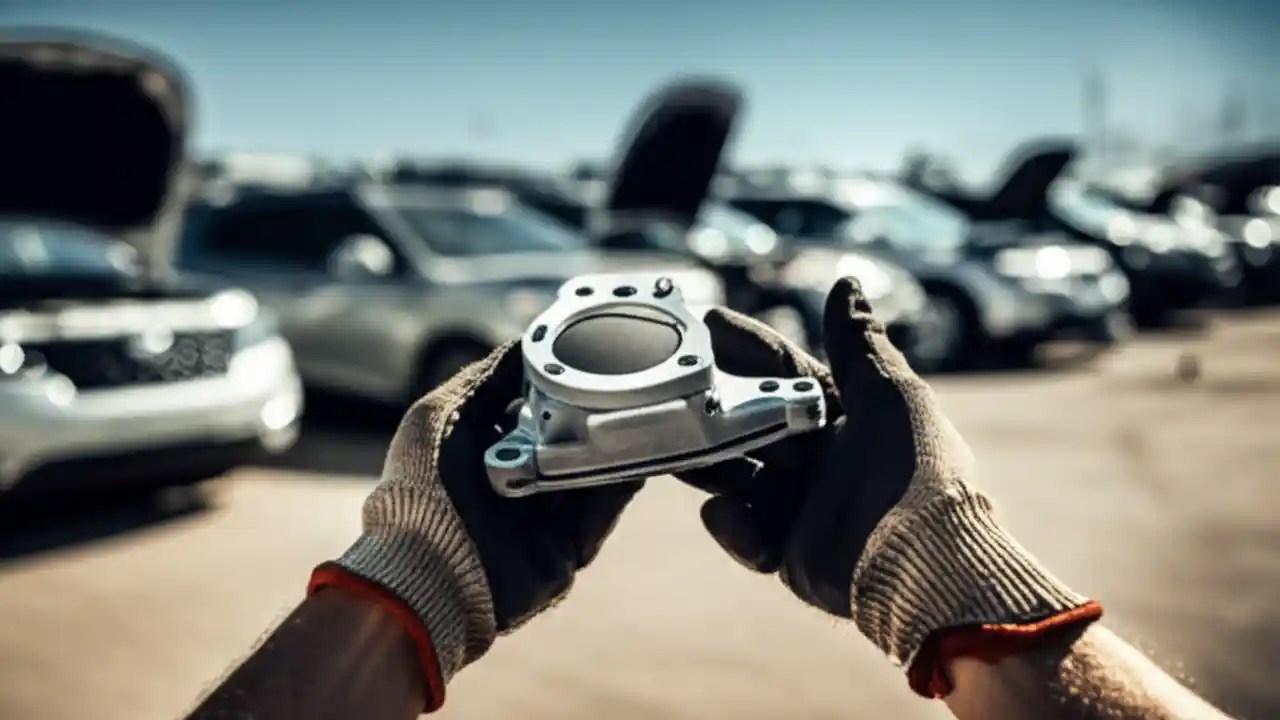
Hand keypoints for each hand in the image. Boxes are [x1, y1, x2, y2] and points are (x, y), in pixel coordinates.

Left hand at [315, 341, 642, 688]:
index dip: (560, 388)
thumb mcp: (441, 414)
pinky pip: (599, 516)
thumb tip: (528, 342)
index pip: (536, 413)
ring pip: (591, 478)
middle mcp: (514, 486)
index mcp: (484, 452)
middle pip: (570, 444)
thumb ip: (486, 378)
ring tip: (637, 419)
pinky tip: (634, 461)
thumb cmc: (420, 488)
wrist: (424, 571)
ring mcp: (539, 522)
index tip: (587, 361)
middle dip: (594, 419)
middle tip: (621, 390)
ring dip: (612, 451)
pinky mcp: (560, 555)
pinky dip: (616, 490)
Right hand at [681, 278, 1088, 668]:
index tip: (703, 321)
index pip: (779, 371)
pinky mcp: (785, 551)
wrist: (923, 561)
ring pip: (732, 473)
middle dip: (710, 408)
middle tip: (667, 387)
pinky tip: (725, 510)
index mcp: (841, 413)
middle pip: (745, 423)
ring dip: (706, 462)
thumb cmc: (915, 467)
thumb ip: (858, 343)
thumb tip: (846, 283)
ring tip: (677, 450)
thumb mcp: (889, 393)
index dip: (743, 347)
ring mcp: (798, 503)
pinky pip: (742, 530)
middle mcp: (816, 455)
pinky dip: (732, 523)